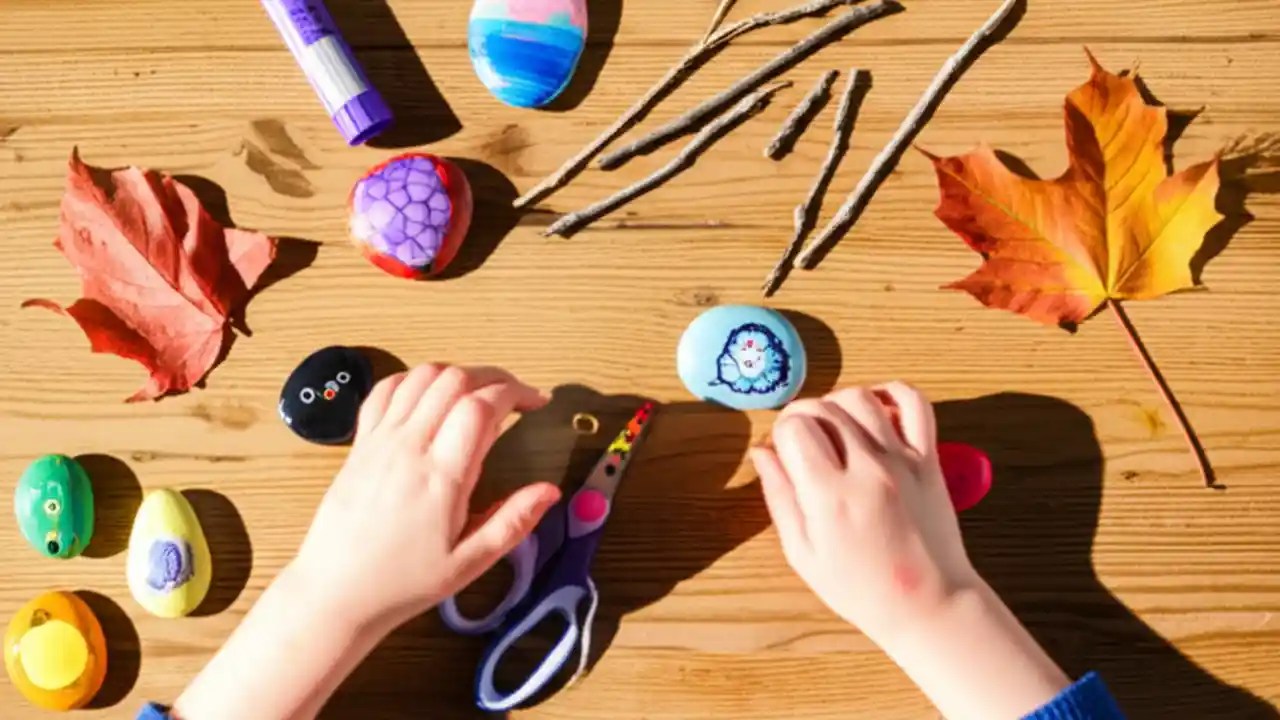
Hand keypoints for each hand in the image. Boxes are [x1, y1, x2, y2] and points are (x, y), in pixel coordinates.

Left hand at [292, 364, 561, 631]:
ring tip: (477, 394)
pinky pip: (385, 391)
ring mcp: (379, 441)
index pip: (481, 406)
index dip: (517, 393)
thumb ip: (512, 523)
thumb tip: (550, 490)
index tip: (537, 403)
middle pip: (454, 379)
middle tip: (515, 395)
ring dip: (457, 373)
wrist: (335, 592)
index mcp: (441, 477)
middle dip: (493, 376)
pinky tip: (430, 396)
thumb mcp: (468, 564)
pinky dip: (414, 380)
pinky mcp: (360, 444)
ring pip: (421, 376)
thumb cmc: (403, 583)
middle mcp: (408, 448)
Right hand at [750, 382, 978, 643]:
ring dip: (838, 403)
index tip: (784, 452)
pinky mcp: (929, 458)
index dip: (781, 432)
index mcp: (829, 495)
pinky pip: (915, 403)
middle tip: (804, 441)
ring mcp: (902, 460)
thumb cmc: (860, 588)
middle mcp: (866, 469)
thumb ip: (779, 496)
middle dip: (803, 415)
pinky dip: (892, 393)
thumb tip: (761, 451)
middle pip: (823, 407)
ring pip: (861, 398)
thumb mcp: (802, 552)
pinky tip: (876, 408)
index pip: (795, 427)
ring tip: (835, 428)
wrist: (928, 604)